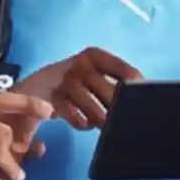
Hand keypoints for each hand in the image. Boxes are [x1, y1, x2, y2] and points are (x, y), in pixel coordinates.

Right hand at [15, 47, 141, 129]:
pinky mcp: (54, 100)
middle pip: (112, 94)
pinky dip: (83, 124)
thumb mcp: (94, 71)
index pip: (125, 72)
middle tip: (121, 117)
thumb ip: (115, 79)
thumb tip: (142, 94)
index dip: (137, 88)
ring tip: (103, 122)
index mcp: (95, 55)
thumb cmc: (76, 80)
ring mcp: (66, 82)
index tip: (143, 100)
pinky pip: (78, 119)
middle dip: (119, 110)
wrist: (36, 85)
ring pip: (96, 110)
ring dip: (102, 120)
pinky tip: (84, 122)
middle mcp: (81, 65)